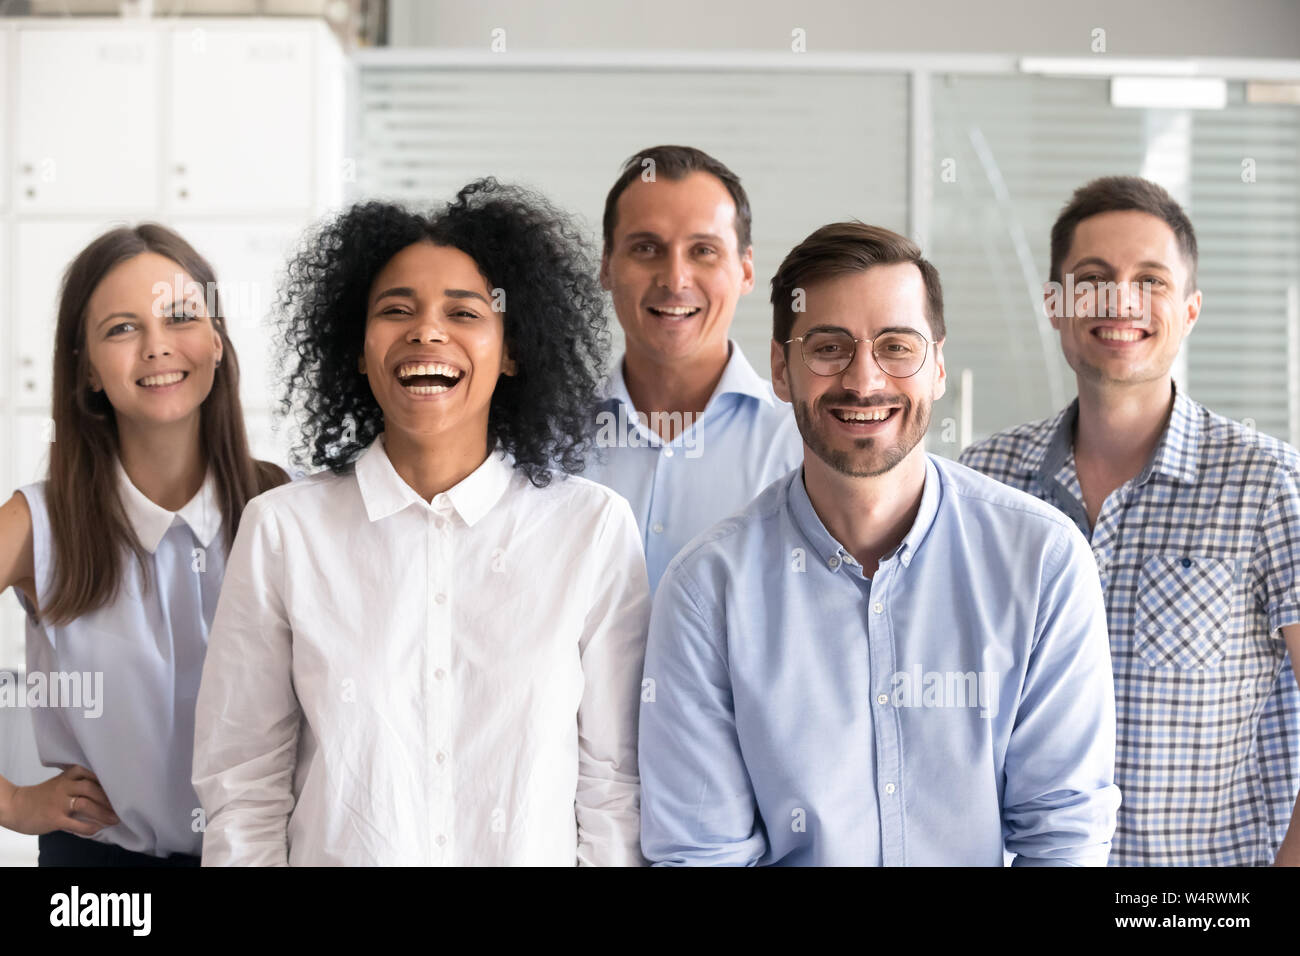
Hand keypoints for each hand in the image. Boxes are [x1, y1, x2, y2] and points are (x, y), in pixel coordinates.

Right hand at [1, 765, 119, 835]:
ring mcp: (58, 802)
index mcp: (68, 776)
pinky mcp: (54, 818)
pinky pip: (75, 823)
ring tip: (115, 819)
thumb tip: (107, 791)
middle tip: (123, 807)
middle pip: (92, 788)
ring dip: (103, 813)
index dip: (109, 781)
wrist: (16, 806)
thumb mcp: (61, 782)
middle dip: (110, 799)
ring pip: (86, 805)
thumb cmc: (43, 796)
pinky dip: (89, 827)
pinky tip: (97, 829)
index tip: (124, 787)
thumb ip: (80, 783)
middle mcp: (64, 786)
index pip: (93, 773)